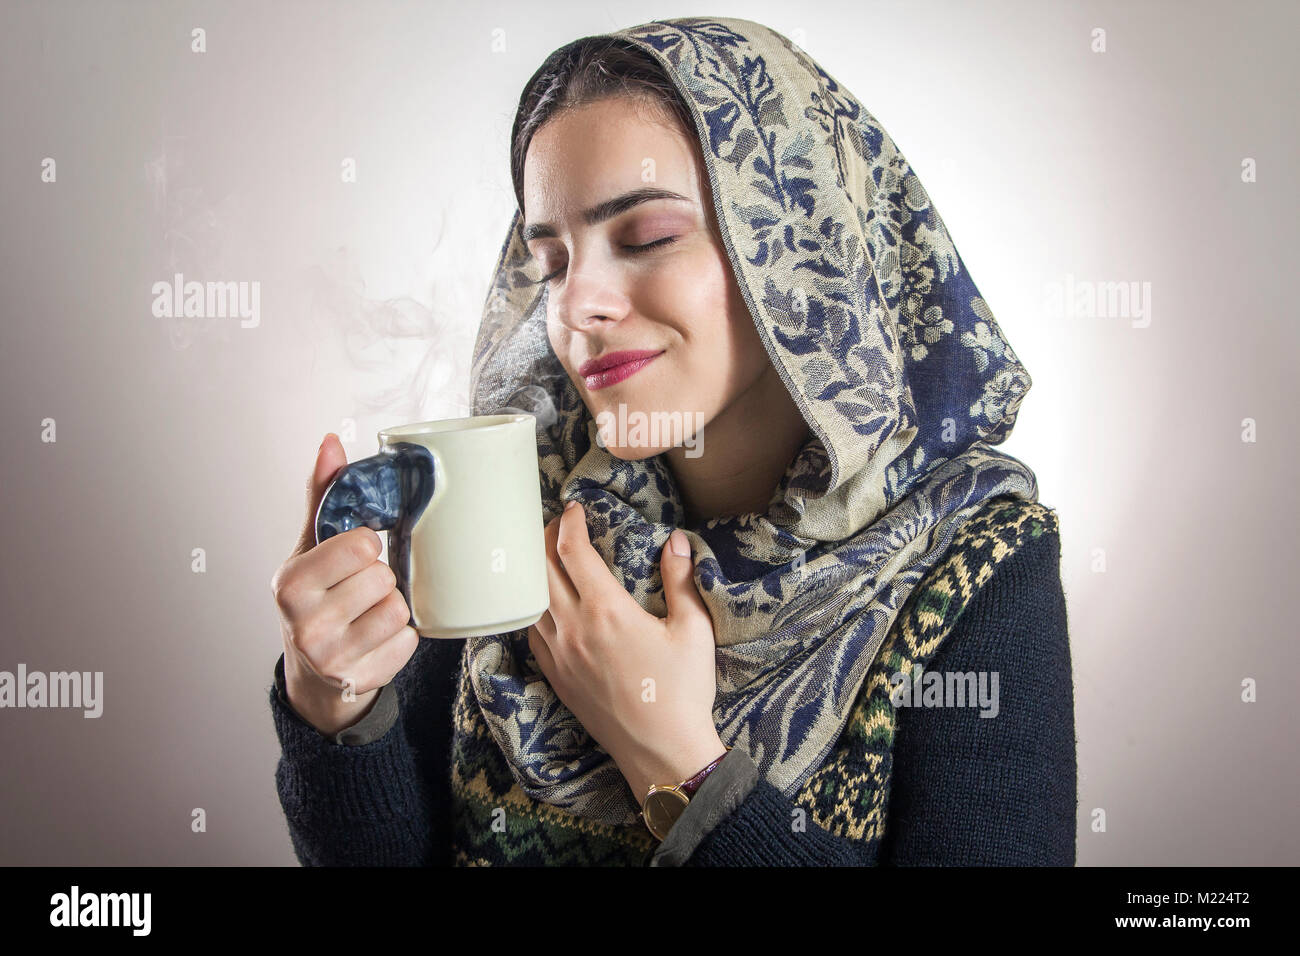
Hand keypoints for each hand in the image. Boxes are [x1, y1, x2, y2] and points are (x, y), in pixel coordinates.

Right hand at [270, 434, 420, 735]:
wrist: (313, 675)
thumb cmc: (314, 600)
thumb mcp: (310, 548)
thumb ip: (322, 495)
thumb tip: (331, 442)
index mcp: (291, 584)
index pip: (362, 545)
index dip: (365, 547)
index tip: (352, 557)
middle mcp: (306, 625)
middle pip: (384, 579)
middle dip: (379, 580)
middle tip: (358, 591)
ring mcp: (334, 659)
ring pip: (400, 610)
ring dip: (392, 608)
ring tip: (367, 614)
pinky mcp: (364, 679)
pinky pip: (409, 641)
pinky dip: (400, 638)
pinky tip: (375, 640)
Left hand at [527, 500, 724, 803]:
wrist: (661, 751)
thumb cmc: (682, 691)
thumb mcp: (693, 630)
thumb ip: (681, 580)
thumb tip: (678, 541)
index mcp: (606, 610)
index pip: (572, 550)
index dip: (569, 522)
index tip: (574, 508)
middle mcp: (573, 628)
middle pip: (542, 568)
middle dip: (545, 538)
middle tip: (557, 523)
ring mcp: (559, 654)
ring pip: (531, 599)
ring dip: (535, 571)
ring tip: (546, 556)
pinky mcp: (555, 677)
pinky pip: (531, 631)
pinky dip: (533, 606)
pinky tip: (545, 602)